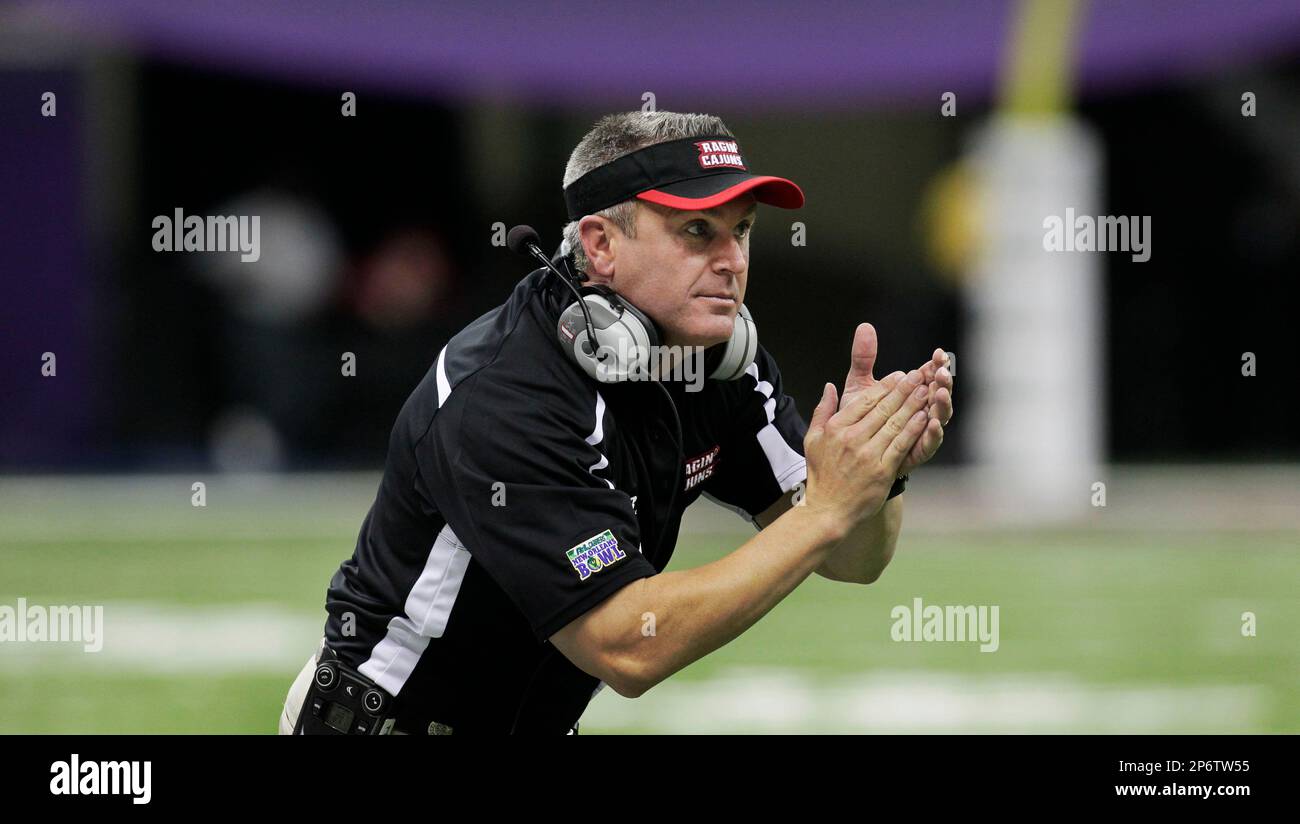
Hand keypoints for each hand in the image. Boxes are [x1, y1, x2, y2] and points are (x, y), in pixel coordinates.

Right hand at [803, 365, 930, 531]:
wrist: (827, 510)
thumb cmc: (821, 475)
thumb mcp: (812, 439)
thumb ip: (822, 411)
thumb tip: (828, 387)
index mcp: (836, 428)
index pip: (864, 401)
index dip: (885, 386)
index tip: (899, 375)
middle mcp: (852, 439)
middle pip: (883, 408)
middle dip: (903, 390)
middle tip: (919, 375)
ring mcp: (868, 455)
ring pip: (894, 424)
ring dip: (913, 405)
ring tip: (926, 391)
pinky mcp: (882, 471)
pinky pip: (901, 445)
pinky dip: (913, 430)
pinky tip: (924, 418)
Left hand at [840, 323, 951, 475]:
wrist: (847, 456)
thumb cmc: (857, 419)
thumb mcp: (859, 386)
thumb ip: (864, 359)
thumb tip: (865, 327)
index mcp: (910, 394)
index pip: (928, 374)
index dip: (935, 364)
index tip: (938, 353)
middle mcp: (920, 410)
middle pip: (938, 393)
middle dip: (942, 382)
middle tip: (942, 372)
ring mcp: (920, 431)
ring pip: (939, 416)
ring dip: (942, 404)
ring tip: (941, 393)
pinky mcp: (916, 452)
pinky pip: (930, 443)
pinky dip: (933, 433)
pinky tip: (932, 423)